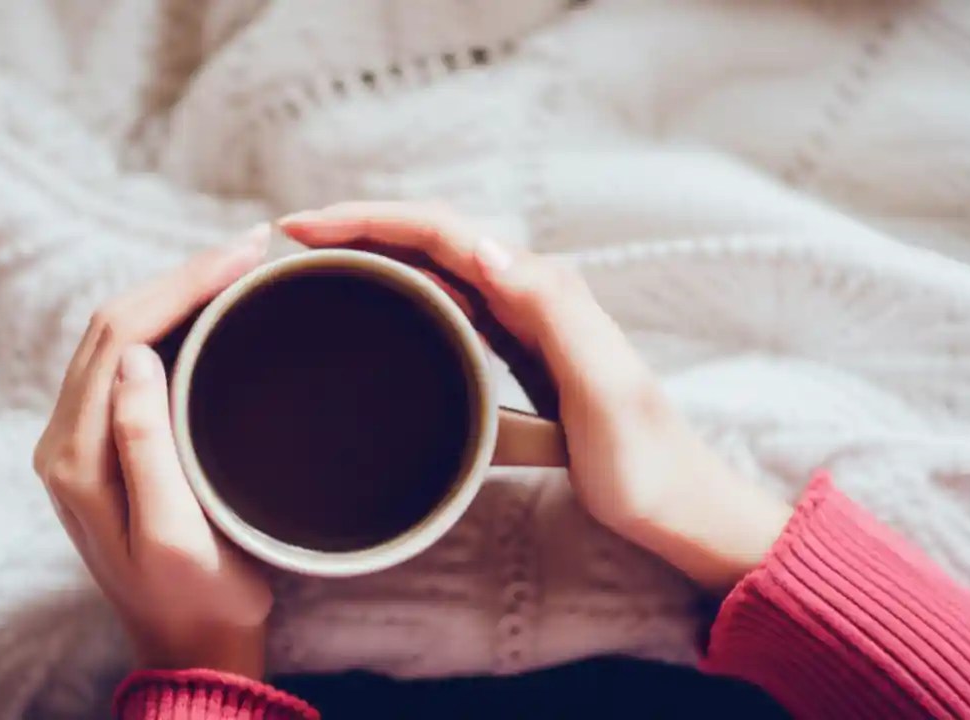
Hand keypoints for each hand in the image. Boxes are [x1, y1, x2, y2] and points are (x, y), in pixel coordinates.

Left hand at [32, 225, 273, 676]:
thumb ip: (147, 448)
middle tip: (253, 248)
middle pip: (114, 325)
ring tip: (237, 267)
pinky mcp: (104, 444)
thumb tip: (138, 357)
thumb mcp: (177, 536)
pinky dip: (170, 323)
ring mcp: (81, 440)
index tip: (246, 254)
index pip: (120, 336)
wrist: (189, 644)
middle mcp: (65, 440)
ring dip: (175, 293)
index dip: (182, 284)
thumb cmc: (198, 597)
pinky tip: (210, 310)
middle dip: (182, 276)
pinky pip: (129, 361)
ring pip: (119, 336)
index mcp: (77, 458)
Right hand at [280, 203, 792, 591]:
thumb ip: (557, 314)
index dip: (371, 220)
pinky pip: (447, 306)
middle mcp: (530, 294)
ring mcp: (521, 323)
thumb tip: (484, 250)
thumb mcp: (606, 389)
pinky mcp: (515, 354)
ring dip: (375, 254)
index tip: (305, 228)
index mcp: (542, 291)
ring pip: (434, 268)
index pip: (442, 232)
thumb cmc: (645, 460)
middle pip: (430, 239)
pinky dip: (401, 293)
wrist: (677, 504)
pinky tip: (376, 309)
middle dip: (359, 227)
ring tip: (315, 262)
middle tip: (292, 240)